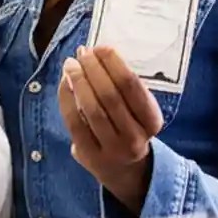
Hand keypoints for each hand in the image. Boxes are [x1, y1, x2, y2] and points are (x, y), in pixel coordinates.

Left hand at [58, 46, 164, 213]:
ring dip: (79, 81)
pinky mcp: (89, 155)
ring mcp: (112, 149)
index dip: (114, 63)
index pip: (132, 86)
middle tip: (83, 53)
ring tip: (71, 64)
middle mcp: (135, 137)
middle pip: (110, 95)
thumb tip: (96, 53)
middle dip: (93, 69)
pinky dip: (66, 98)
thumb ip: (123, 86)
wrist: (125, 170)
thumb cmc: (129, 128)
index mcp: (152, 121)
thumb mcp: (138, 110)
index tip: (101, 47)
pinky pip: (74, 121)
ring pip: (91, 109)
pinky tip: (64, 82)